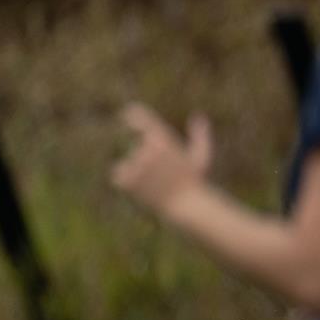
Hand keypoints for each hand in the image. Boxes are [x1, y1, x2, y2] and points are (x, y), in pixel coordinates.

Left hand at [111, 102, 213, 216]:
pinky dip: (126, 182)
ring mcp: (137, 165)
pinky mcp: (128, 179)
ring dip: (134, 170)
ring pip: (125, 162)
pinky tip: (141, 189)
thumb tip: (198, 116)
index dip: (131, 114)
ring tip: (152, 183)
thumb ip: (200, 135)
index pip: (139, 118)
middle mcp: (148, 150)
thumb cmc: (195, 182)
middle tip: (157, 171)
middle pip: (132, 145)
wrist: (186, 206)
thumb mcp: (201, 156)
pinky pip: (118, 175)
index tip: (126, 114)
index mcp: (163, 140)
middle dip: (141, 156)